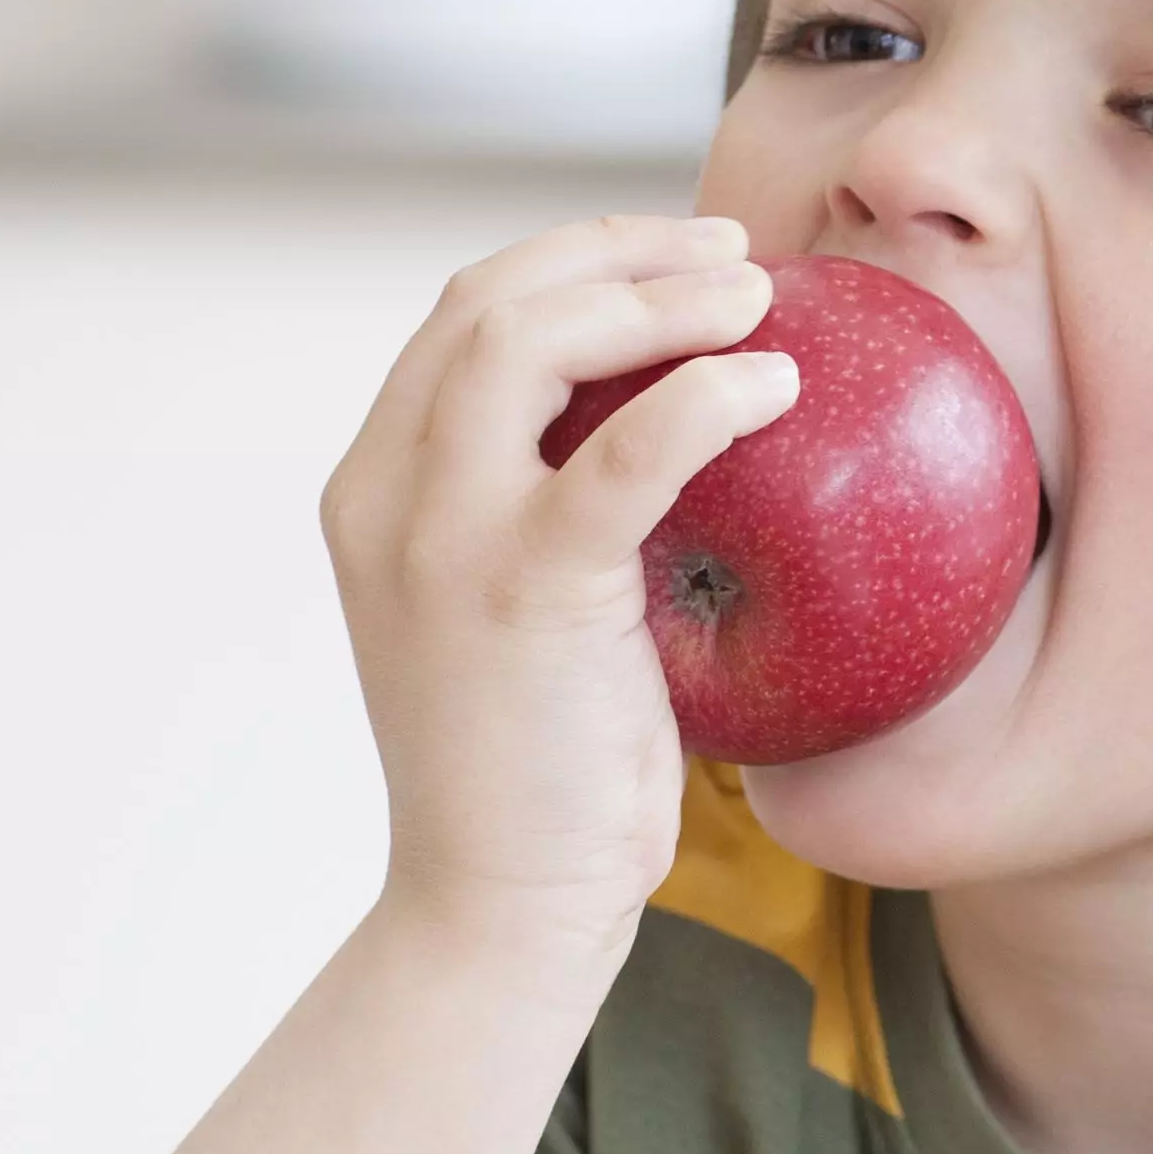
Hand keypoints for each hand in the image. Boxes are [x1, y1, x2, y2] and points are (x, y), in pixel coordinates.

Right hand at [321, 213, 792, 955]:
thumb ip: (552, 510)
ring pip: (526, 337)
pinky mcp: (519, 589)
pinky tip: (775, 384)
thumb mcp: (518, 609)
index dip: (575, 258)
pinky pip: (622, 451)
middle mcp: (385, 495)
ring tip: (756, 299)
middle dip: (620, 250)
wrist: (498, 903)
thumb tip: (677, 427)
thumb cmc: (541, 769)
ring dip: (655, 296)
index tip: (680, 258)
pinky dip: (704, 395)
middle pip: (487, 296)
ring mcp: (439, 538)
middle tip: (736, 254)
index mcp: (376, 489)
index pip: (463, 315)